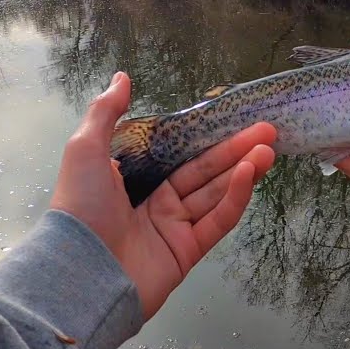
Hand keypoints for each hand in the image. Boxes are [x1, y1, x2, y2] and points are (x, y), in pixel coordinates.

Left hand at [50, 72, 276, 319]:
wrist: (80, 271)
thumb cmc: (80, 207)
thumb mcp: (85, 150)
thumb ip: (105, 113)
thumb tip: (122, 77)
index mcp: (134, 181)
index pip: (179, 156)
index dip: (207, 138)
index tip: (234, 120)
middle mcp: (156, 204)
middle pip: (204, 173)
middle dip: (235, 150)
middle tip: (267, 130)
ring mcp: (174, 230)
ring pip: (215, 194)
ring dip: (243, 170)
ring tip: (268, 149)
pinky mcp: (187, 252)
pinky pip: (217, 221)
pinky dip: (235, 197)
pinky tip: (249, 173)